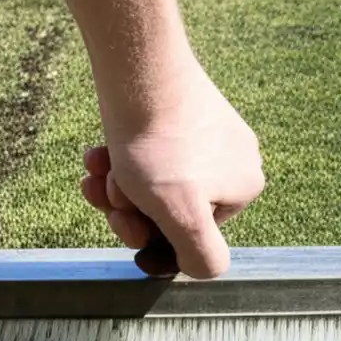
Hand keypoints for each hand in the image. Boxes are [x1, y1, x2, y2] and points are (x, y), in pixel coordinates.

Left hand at [80, 56, 264, 278]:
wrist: (140, 68)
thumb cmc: (158, 145)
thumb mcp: (181, 215)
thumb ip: (202, 255)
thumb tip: (208, 272)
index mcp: (244, 190)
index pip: (189, 234)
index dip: (147, 235)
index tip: (117, 220)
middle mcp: (237, 162)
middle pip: (170, 206)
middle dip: (128, 205)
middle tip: (101, 189)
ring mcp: (212, 135)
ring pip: (155, 180)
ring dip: (119, 182)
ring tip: (96, 165)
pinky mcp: (187, 112)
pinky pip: (153, 150)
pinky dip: (123, 156)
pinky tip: (99, 151)